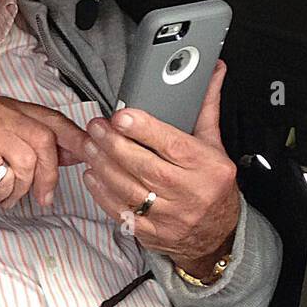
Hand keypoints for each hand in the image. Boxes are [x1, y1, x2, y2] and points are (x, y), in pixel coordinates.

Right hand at [0, 96, 88, 225]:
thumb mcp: (11, 157)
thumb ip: (41, 149)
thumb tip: (79, 149)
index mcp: (6, 108)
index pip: (52, 119)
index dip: (75, 139)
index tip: (91, 155)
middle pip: (44, 139)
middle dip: (49, 174)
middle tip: (44, 196)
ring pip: (27, 161)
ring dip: (20, 188)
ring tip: (4, 193)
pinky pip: (6, 176)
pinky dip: (1, 193)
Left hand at [81, 61, 239, 269]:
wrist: (217, 235)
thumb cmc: (212, 184)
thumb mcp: (214, 146)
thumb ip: (205, 109)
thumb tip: (213, 70)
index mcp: (208, 168)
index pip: (173, 145)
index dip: (144, 129)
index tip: (121, 115)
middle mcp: (190, 193)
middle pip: (145, 166)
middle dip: (114, 144)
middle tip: (96, 128)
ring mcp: (170, 216)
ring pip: (128, 188)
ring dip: (103, 165)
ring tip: (89, 146)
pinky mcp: (152, 233)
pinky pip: (120, 211)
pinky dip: (102, 192)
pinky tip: (92, 174)